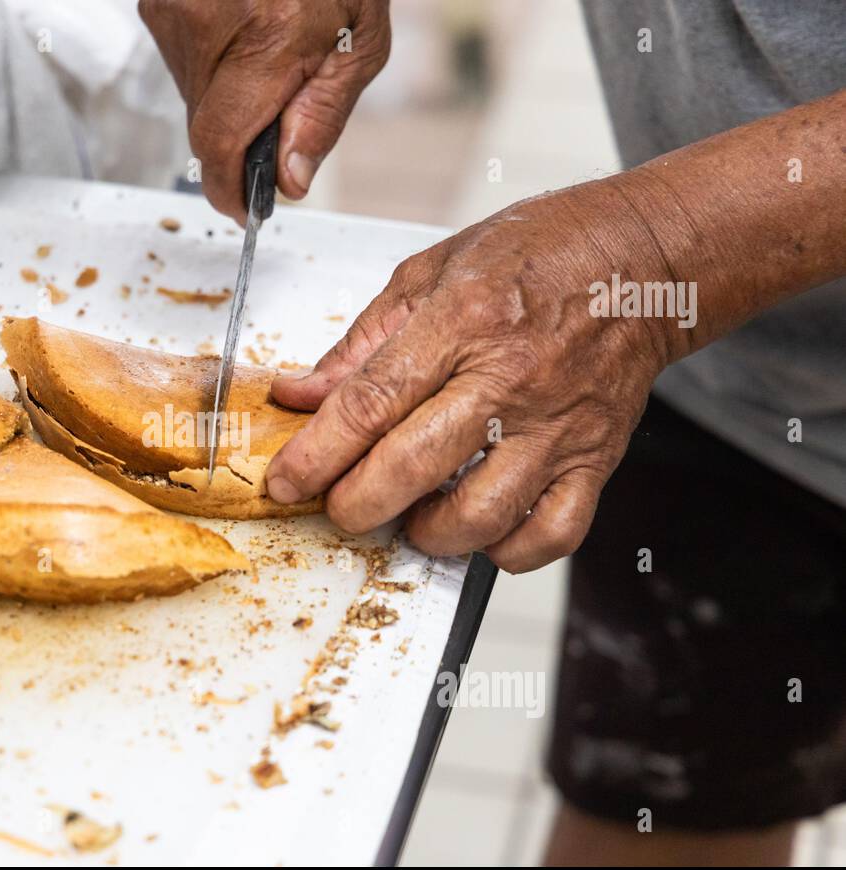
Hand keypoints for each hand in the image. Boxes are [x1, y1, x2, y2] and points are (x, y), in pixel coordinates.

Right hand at [139, 0, 390, 222]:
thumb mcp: (358, 40)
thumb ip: (322, 116)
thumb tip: (290, 183)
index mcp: (262, 44)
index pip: (220, 148)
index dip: (230, 191)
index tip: (247, 210)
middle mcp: (202, 29)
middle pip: (207, 128)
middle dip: (245, 137)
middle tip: (284, 105)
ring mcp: (171, 13)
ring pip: (193, 96)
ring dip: (229, 97)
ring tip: (269, 51)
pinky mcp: (157, 3)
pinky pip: (182, 61)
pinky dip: (215, 64)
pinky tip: (247, 31)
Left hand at [264, 182, 687, 572]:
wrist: (647, 259)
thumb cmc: (540, 255)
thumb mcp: (433, 272)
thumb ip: (361, 342)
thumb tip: (299, 394)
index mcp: (463, 321)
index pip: (370, 404)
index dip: (316, 454)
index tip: (286, 481)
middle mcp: (511, 378)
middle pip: (412, 469)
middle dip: (355, 505)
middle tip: (339, 504)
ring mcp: (557, 425)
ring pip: (479, 516)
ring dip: (425, 533)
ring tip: (410, 514)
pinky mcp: (596, 459)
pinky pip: (550, 534)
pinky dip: (505, 550)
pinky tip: (479, 527)